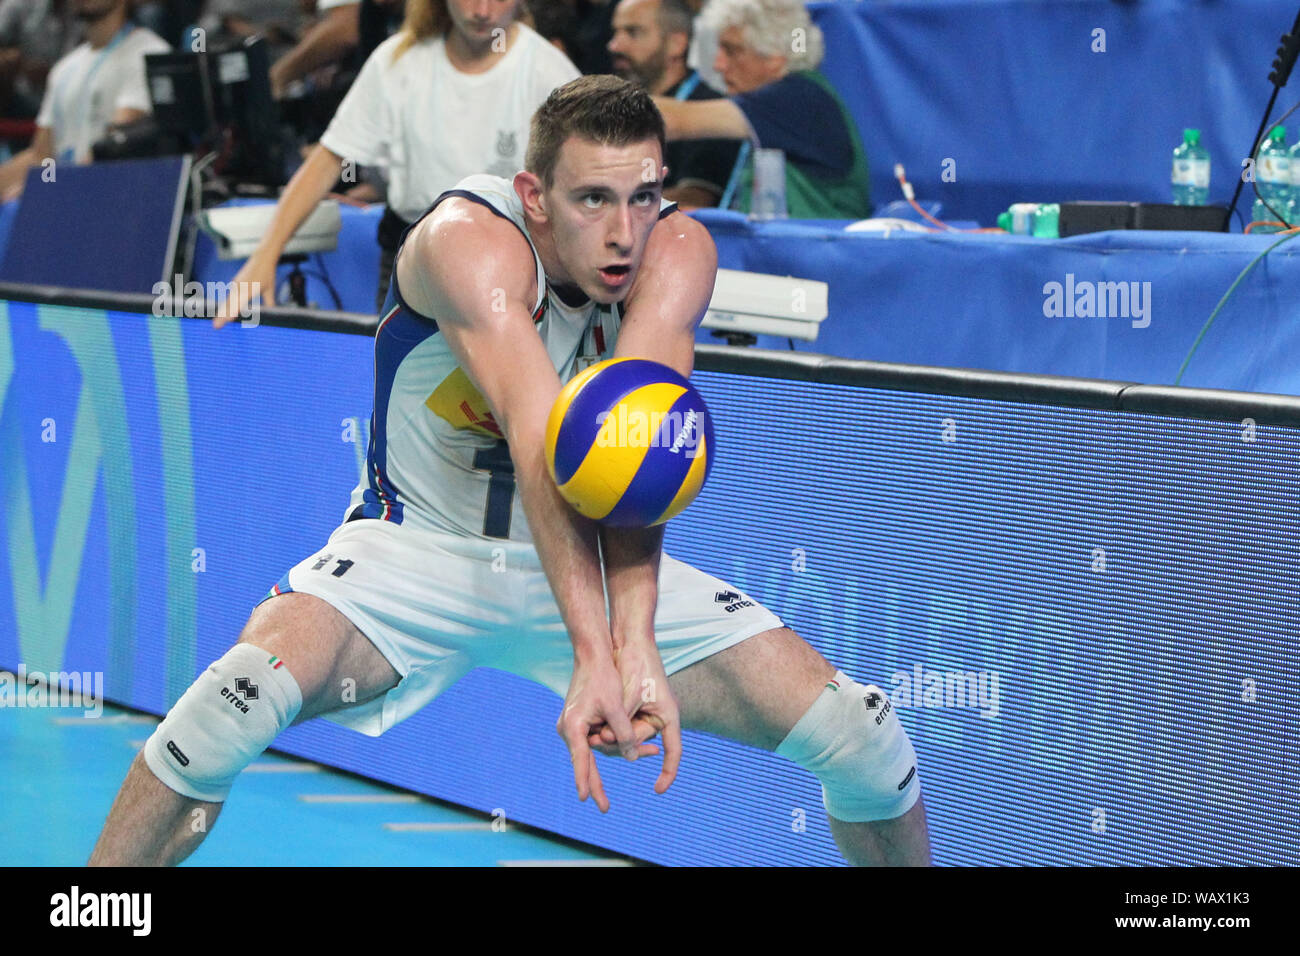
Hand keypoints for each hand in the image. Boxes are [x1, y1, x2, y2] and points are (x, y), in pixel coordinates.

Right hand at [213, 254, 275, 327]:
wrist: (261, 258)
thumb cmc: (267, 274)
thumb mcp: (270, 289)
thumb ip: (270, 302)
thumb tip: (274, 315)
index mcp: (250, 288)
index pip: (240, 303)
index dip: (233, 312)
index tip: (228, 320)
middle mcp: (240, 287)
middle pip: (230, 304)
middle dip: (222, 316)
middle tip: (216, 327)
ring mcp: (236, 285)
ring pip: (227, 302)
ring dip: (221, 312)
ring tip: (216, 323)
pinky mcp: (235, 284)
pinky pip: (229, 297)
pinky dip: (225, 306)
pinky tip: (221, 313)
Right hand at [557, 655, 656, 812]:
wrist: (591, 655)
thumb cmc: (603, 678)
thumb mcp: (617, 707)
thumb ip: (623, 734)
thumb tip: (631, 757)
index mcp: (574, 726)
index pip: (581, 759)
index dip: (585, 780)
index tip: (586, 799)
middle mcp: (568, 729)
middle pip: (586, 762)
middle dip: (596, 784)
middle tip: (604, 808)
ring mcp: (572, 726)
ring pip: (593, 751)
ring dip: (613, 758)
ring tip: (632, 771)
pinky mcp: (579, 722)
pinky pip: (594, 741)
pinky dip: (611, 745)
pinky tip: (630, 749)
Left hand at [596, 638, 681, 797]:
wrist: (629, 638)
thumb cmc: (634, 664)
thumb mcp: (627, 699)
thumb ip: (622, 725)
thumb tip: (611, 746)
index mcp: (668, 715)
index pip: (674, 751)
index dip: (668, 773)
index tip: (657, 790)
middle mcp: (659, 717)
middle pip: (640, 743)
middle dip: (620, 744)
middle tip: (598, 738)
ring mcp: (646, 712)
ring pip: (628, 735)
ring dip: (611, 735)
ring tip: (594, 731)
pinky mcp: (633, 707)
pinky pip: (622, 725)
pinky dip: (610, 726)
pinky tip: (595, 727)